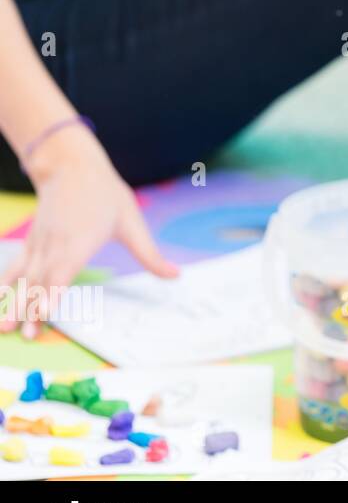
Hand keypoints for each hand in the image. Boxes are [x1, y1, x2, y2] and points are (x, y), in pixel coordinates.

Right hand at [0, 125, 176, 337]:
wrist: (71, 166)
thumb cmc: (105, 194)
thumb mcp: (133, 223)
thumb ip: (150, 255)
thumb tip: (176, 275)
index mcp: (80, 242)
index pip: (63, 272)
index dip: (53, 294)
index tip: (44, 314)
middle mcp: (55, 245)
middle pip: (41, 282)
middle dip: (31, 310)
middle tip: (26, 336)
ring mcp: (40, 244)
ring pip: (24, 277)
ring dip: (14, 302)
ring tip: (4, 328)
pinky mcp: (32, 242)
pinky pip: (17, 266)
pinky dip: (7, 283)